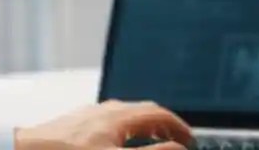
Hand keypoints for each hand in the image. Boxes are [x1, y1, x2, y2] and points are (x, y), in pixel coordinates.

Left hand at [14, 100, 193, 148]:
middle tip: (173, 140)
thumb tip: (178, 147)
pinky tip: (111, 145)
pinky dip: (121, 131)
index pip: (160, 114)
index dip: (179, 127)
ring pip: (122, 116)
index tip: (188, 140)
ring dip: (141, 127)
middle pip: (142, 111)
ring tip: (147, 142)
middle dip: (162, 124)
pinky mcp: (69, 125)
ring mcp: (85, 117)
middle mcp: (104, 111)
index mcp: (118, 117)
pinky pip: (105, 123)